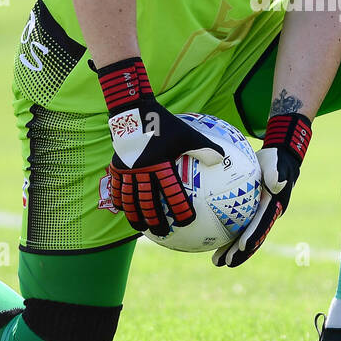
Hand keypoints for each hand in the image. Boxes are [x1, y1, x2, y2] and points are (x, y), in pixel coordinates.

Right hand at [97, 57, 223, 234]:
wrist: (135, 109)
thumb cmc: (164, 123)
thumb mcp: (187, 133)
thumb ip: (205, 147)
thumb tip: (223, 159)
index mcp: (161, 164)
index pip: (171, 192)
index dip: (179, 207)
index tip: (186, 221)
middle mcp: (142, 170)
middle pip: (148, 201)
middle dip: (155, 219)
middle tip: (162, 231)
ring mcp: (127, 169)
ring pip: (130, 198)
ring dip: (135, 214)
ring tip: (140, 227)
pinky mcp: (118, 166)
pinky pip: (117, 186)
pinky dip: (119, 199)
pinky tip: (122, 209)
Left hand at [213, 112, 310, 266]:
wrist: (278, 162)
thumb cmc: (276, 161)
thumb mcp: (278, 163)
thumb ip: (278, 172)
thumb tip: (275, 184)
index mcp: (274, 208)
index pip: (263, 224)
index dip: (255, 236)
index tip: (244, 245)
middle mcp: (266, 217)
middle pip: (253, 238)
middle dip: (241, 252)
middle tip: (226, 263)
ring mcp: (256, 217)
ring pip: (243, 237)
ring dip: (231, 250)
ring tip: (216, 262)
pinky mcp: (247, 213)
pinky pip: (234, 226)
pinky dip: (223, 235)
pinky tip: (208, 242)